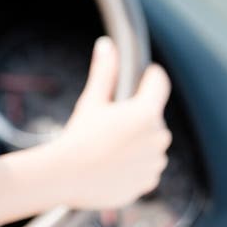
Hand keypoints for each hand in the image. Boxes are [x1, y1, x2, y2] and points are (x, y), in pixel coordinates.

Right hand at [49, 36, 171, 209]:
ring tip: (109, 145)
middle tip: (110, 121)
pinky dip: (135, 163)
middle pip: (153, 116)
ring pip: (151, 142)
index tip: (144, 75)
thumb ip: (105, 72)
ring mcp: (155, 162)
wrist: (67, 177)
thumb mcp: (92, 101)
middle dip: (138, 115)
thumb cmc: (79, 136)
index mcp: (146, 112)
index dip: (150, 76)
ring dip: (138, 140)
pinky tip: (113, 163)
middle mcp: (158, 137)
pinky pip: (147, 166)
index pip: (160, 82)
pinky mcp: (149, 181)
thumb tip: (107, 44)